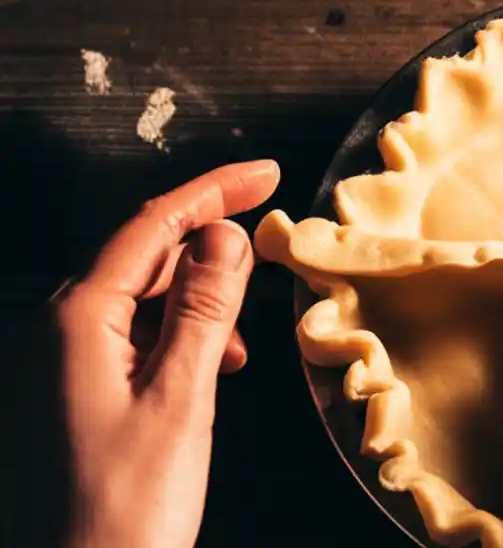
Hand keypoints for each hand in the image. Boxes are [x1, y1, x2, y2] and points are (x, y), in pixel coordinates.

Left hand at [55, 160, 279, 547]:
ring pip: (137, 296)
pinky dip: (176, 335)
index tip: (265, 173)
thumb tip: (223, 237)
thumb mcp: (180, 398)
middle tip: (268, 234)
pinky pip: (128, 336)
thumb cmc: (126, 508)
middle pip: (142, 255)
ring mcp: (57, 361)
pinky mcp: (70, 390)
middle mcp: (56, 329)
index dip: (214, 191)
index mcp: (77, 320)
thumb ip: (202, 310)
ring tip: (242, 335)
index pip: (153, 226)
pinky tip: (211, 366)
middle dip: (208, 244)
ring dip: (196, 299)